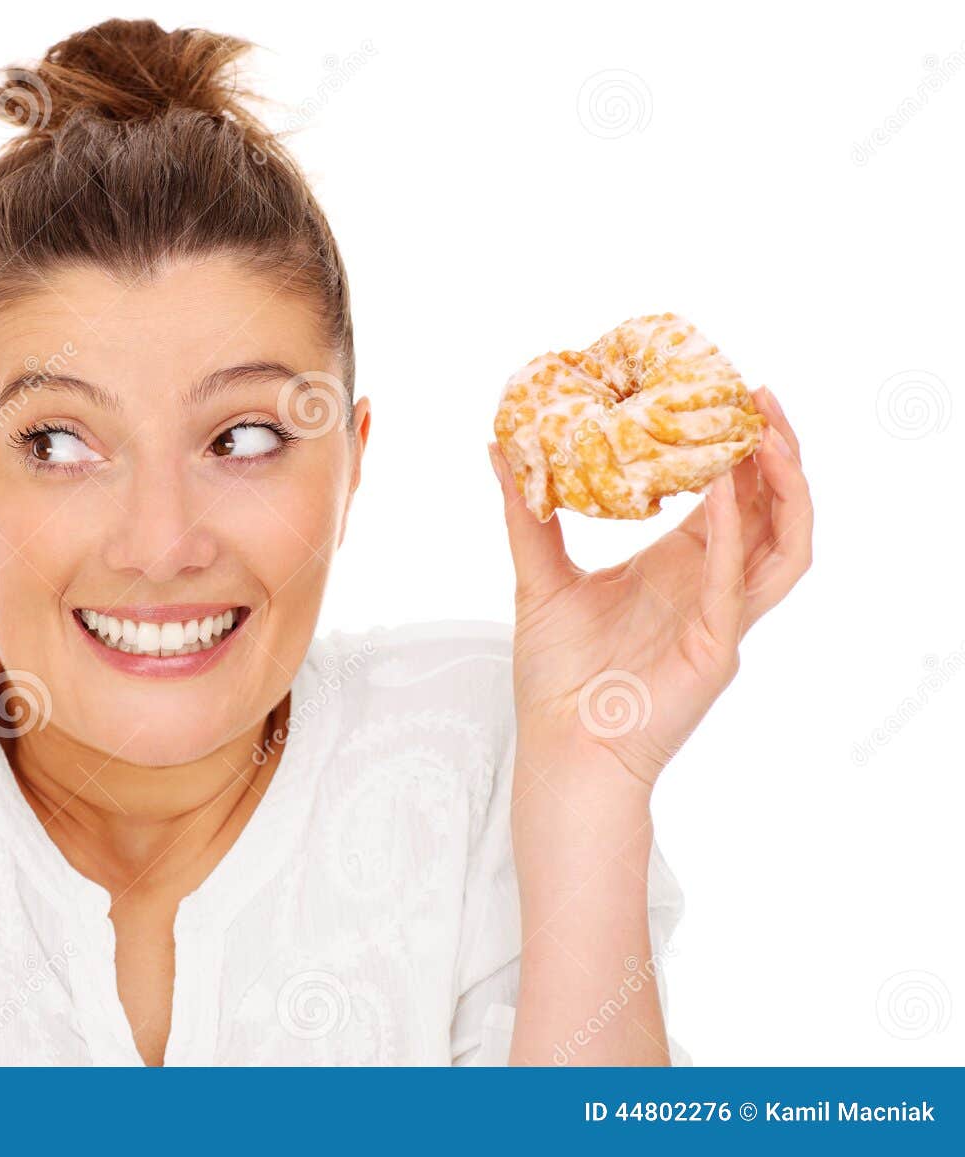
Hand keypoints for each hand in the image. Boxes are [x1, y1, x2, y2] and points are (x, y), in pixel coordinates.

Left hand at [489, 388, 811, 789]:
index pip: (730, 495)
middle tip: (758, 393)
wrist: (560, 748)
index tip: (722, 390)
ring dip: (784, 488)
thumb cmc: (557, 676)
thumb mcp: (538, 577)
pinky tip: (723, 493)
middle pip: (773, 509)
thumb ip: (525, 513)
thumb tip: (499, 447)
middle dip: (776, 451)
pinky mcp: (716, 651)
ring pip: (786, 546)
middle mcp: (713, 588)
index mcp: (682, 567)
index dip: (735, 446)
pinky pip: (740, 587)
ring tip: (766, 434)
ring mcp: (724, 621)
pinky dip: (737, 537)